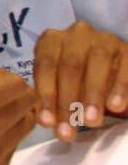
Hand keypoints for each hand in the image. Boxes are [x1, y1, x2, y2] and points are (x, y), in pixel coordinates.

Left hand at [34, 21, 127, 141]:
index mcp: (52, 41)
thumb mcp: (60, 88)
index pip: (45, 66)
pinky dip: (119, 88)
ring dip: (92, 95)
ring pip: (97, 63)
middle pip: (70, 67)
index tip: (47, 123)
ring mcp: (104, 39)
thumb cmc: (78, 83)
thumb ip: (51, 99)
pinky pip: (125, 67)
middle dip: (67, 102)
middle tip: (68, 130)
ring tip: (90, 121)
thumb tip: (45, 120)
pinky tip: (115, 107)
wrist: (112, 75)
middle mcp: (76, 34)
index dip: (45, 96)